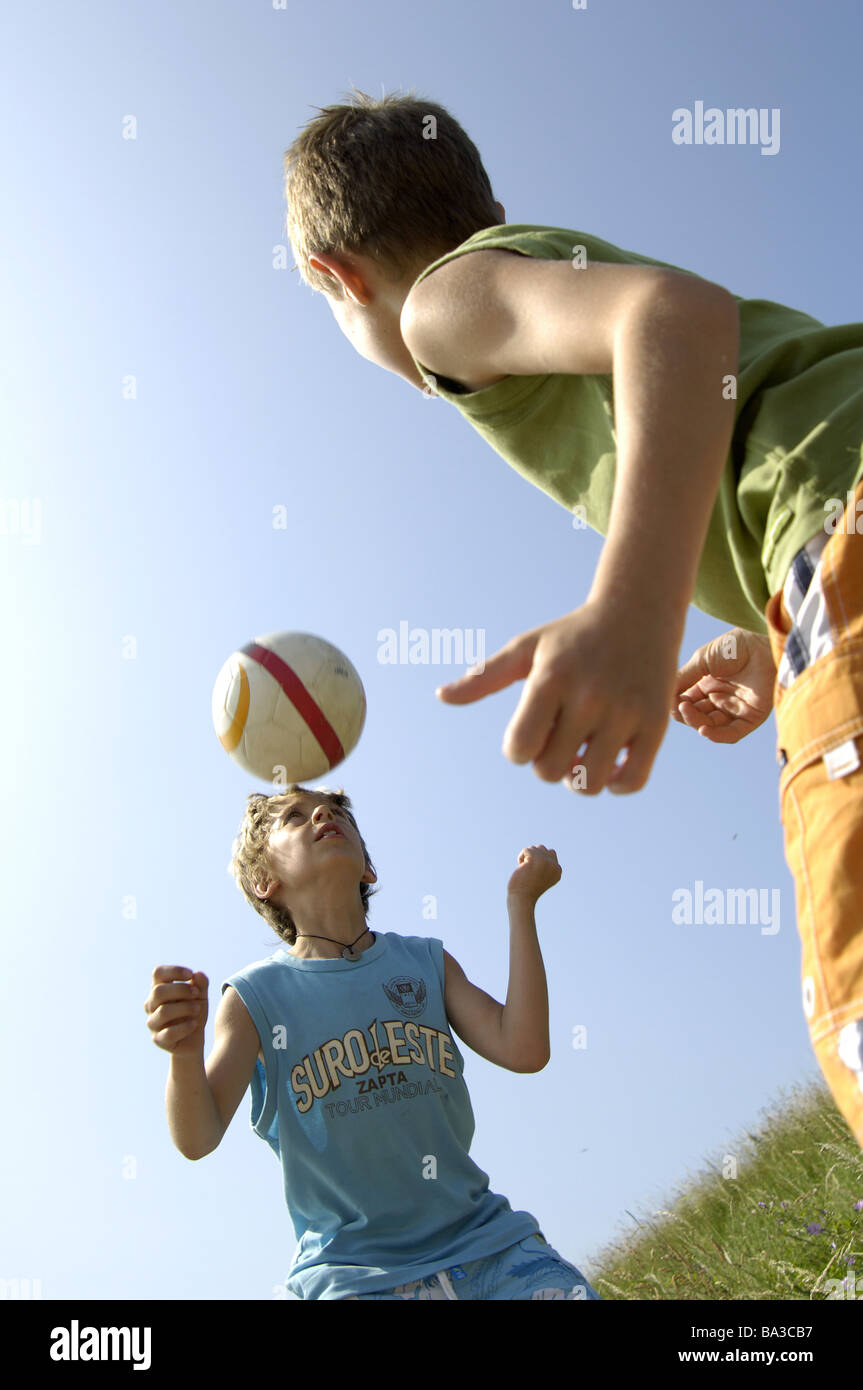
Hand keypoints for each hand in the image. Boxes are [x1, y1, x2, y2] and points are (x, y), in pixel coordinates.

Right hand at [145, 966, 208, 1054]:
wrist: (194, 1039)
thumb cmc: (194, 1012)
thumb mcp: (200, 996)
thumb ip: (201, 984)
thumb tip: (198, 974)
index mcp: (158, 990)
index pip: (157, 973)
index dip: (173, 971)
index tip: (190, 974)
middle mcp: (151, 1005)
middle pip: (158, 992)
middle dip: (181, 990)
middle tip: (196, 993)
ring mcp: (153, 1023)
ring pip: (163, 1012)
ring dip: (184, 1008)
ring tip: (198, 1009)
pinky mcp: (158, 1040)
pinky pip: (168, 1033)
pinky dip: (184, 1027)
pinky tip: (194, 1024)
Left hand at [435, 601, 679, 793]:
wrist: (639, 610)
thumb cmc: (572, 635)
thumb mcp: (526, 648)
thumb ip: (484, 677)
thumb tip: (441, 696)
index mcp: (551, 679)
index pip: (519, 749)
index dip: (519, 749)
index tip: (531, 731)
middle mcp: (590, 696)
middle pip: (551, 772)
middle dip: (548, 763)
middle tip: (558, 739)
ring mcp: (626, 711)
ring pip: (590, 784)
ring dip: (580, 779)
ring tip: (583, 753)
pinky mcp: (657, 723)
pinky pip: (632, 782)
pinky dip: (617, 784)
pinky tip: (611, 762)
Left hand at [507, 845, 560, 901]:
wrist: (522, 898)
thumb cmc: (528, 889)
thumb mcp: (542, 877)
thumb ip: (546, 865)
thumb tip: (546, 850)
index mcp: (558, 871)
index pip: (551, 853)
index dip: (539, 860)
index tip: (534, 873)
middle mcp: (554, 866)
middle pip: (542, 849)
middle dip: (533, 855)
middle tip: (529, 869)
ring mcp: (545, 862)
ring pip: (534, 848)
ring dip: (527, 857)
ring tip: (525, 868)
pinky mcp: (535, 860)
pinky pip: (526, 850)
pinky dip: (521, 857)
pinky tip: (520, 867)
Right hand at [671, 628, 775, 743]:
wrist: (762, 642)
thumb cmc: (734, 646)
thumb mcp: (701, 660)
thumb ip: (683, 678)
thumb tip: (664, 697)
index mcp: (709, 685)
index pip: (688, 703)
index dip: (677, 704)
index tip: (669, 700)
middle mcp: (722, 698)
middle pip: (698, 716)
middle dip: (686, 714)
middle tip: (679, 706)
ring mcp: (736, 708)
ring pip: (711, 726)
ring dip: (696, 722)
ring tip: (686, 711)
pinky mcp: (752, 717)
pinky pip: (732, 734)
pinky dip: (716, 736)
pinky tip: (703, 730)